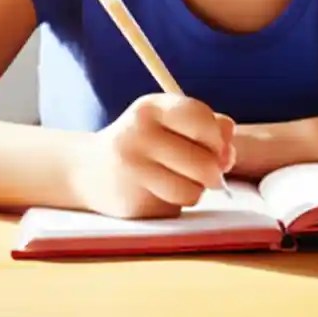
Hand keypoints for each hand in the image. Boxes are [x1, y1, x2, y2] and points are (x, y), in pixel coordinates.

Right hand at [66, 93, 235, 218]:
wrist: (89, 170)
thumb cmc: (143, 143)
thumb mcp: (168, 122)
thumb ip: (206, 125)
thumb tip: (228, 148)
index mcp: (150, 108)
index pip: (200, 118)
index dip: (216, 137)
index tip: (214, 145)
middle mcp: (138, 135)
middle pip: (205, 162)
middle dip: (213, 171)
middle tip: (202, 170)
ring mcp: (132, 170)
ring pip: (193, 191)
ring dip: (195, 190)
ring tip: (176, 180)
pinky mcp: (133, 202)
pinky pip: (176, 207)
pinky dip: (175, 203)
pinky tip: (156, 192)